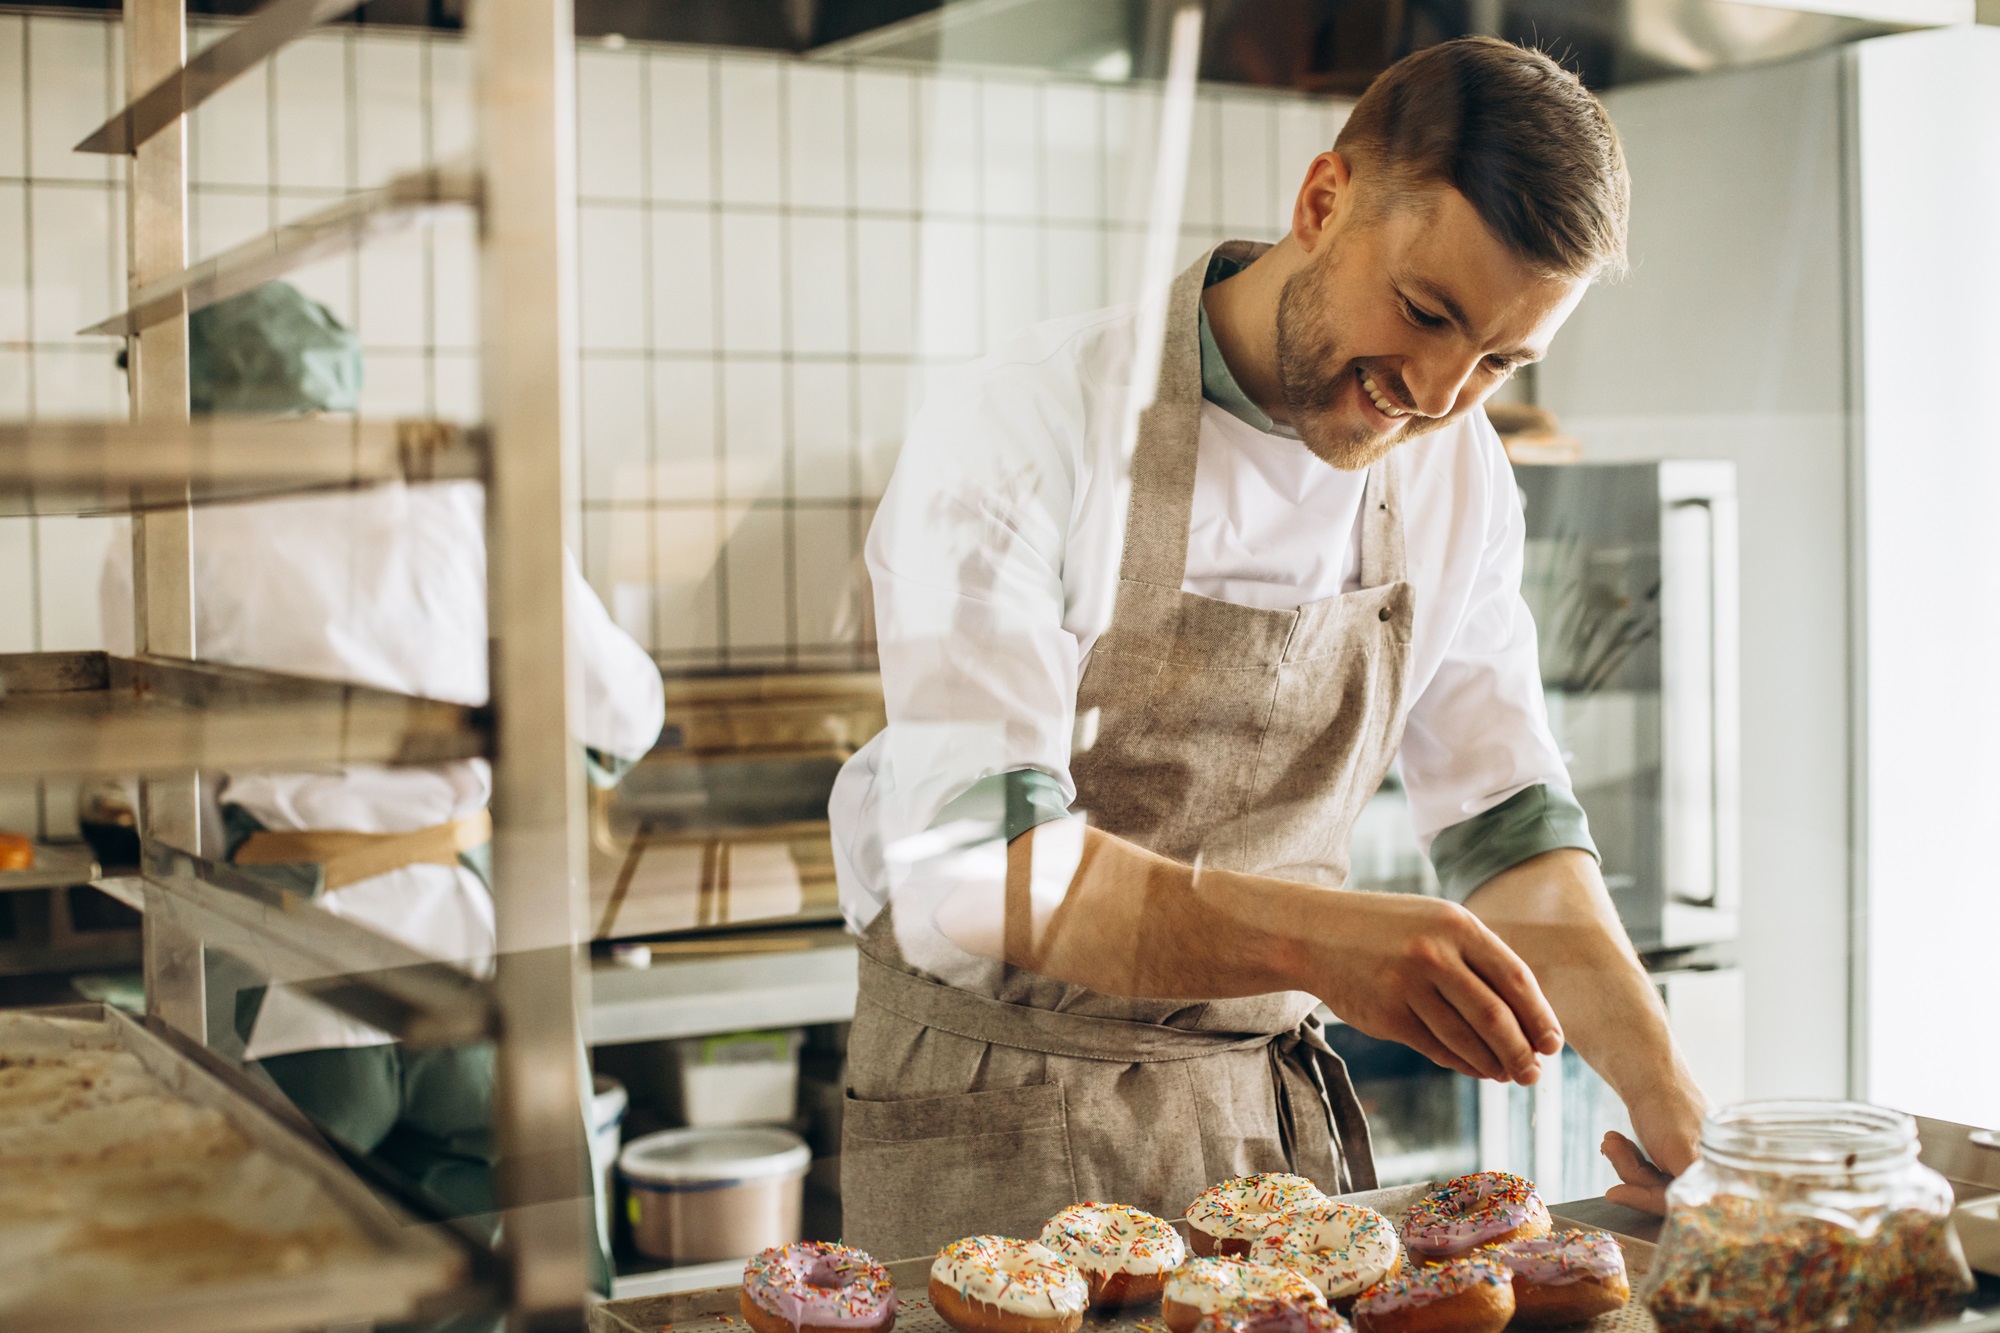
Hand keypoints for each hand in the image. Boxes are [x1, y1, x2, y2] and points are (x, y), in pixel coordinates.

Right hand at [1311, 890, 1563, 1084]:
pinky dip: (1462, 1063)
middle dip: (1521, 1051)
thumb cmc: (1390, 931)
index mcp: (1456, 925)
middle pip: (1494, 1015)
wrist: (1316, 933)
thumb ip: (1478, 959)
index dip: (1539, 1016)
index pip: (1515, 978)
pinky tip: (1476, 1068)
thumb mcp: (1436, 924)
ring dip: (1493, 1064)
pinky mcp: (1385, 1015)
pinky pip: (1435, 1048)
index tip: (1553, 1045)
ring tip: (1508, 1075)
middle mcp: (1433, 953)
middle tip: (1534, 1073)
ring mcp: (1406, 985)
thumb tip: (1526, 1018)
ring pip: (1466, 1038)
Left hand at [1601, 1082, 1705, 1213]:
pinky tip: (1615, 1142)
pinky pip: (1647, 1173)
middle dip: (1631, 1172)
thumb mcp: (1681, 1148)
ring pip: (1651, 1184)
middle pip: (1665, 1195)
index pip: (1685, 1205)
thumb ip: (1692, 1180)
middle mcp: (1709, 1175)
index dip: (1648, 1200)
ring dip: (1626, 1163)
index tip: (1614, 1193)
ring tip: (1610, 1139)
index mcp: (1722, 1175)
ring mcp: (1690, 1169)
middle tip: (1610, 1148)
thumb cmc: (1671, 1105)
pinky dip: (1628, 1159)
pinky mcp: (1673, 1162)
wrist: (1652, 1074)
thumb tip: (1701, 1206)